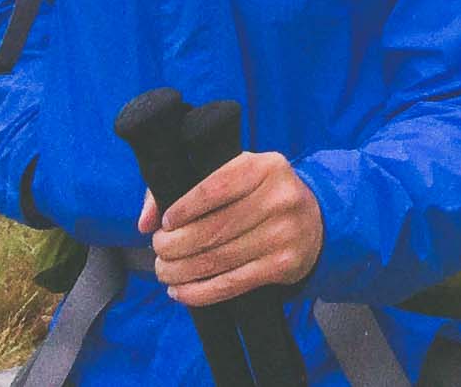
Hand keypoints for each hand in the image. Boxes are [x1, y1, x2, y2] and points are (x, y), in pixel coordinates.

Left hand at [139, 150, 323, 307]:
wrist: (315, 220)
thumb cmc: (261, 196)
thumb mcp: (235, 176)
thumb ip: (183, 188)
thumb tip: (145, 222)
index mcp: (266, 167)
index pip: (214, 187)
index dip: (182, 209)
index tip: (165, 223)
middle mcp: (279, 197)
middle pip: (212, 229)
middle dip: (173, 246)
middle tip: (159, 251)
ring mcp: (284, 232)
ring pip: (217, 260)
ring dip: (180, 272)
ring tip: (165, 271)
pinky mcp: (284, 264)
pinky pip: (231, 284)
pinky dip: (198, 292)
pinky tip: (181, 291)